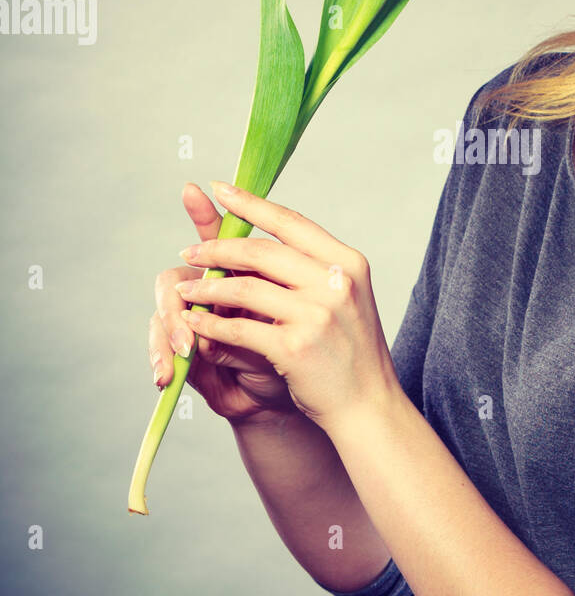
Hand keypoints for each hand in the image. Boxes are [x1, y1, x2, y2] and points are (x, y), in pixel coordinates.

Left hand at [171, 181, 401, 435]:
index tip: (220, 188)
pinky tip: (195, 323)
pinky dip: (210, 324)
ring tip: (185, 291)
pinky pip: (238, 327)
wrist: (369, 407)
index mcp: (349, 263)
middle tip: (188, 251)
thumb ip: (312, 271)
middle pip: (262, 251)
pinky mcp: (295, 347)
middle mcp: (336, 282)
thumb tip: (260, 243)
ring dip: (207, 288)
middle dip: (217, 248)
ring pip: (244, 287)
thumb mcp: (344, 300)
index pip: (292, 222)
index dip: (252, 203)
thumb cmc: (351, 354)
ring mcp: (317, 314)